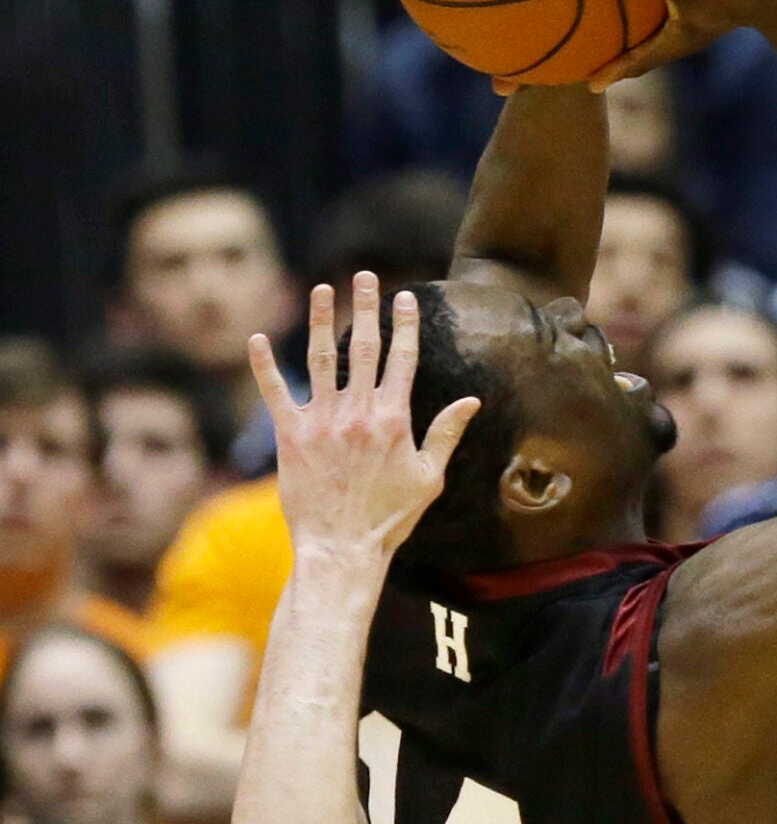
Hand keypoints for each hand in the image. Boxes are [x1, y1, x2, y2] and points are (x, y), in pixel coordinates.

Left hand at [253, 277, 479, 568]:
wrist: (342, 547)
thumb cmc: (390, 518)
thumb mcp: (430, 477)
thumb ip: (446, 434)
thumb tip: (470, 401)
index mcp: (394, 419)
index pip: (402, 359)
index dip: (404, 324)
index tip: (404, 297)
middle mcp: (358, 412)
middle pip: (365, 347)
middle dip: (367, 308)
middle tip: (365, 276)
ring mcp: (322, 421)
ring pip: (322, 358)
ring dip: (322, 319)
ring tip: (322, 289)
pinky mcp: (291, 435)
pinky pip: (276, 392)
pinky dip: (265, 365)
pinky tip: (258, 339)